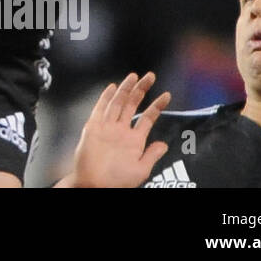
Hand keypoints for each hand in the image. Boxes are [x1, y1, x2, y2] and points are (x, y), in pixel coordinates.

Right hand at [68, 72, 170, 187]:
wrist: (95, 184)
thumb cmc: (117, 181)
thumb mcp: (141, 170)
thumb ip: (151, 155)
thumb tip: (164, 144)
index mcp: (134, 140)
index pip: (147, 118)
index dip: (157, 106)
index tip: (167, 95)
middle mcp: (121, 130)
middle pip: (132, 104)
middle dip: (141, 89)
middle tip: (150, 76)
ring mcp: (107, 127)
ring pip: (118, 103)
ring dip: (126, 89)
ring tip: (134, 76)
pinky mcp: (93, 127)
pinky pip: (100, 109)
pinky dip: (106, 98)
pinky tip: (112, 87)